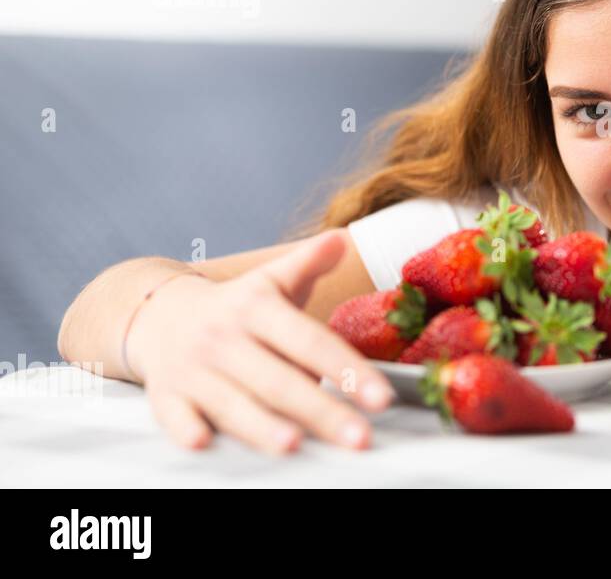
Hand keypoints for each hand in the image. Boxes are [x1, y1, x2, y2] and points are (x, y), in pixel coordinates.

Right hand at [126, 230, 394, 452]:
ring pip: (232, 403)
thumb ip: (309, 262)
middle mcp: (225, 339)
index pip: (309, 341)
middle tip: (359, 438)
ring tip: (294, 444)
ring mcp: (193, 369)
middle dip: (321, 411)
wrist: (156, 314)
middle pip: (279, 381)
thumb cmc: (234, 306)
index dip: (347, 368)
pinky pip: (174, 416)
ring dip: (261, 426)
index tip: (380, 397)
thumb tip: (341, 240)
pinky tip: (205, 442)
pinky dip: (188, 430)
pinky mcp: (164, 396)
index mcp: (256, 309)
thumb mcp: (270, 280)